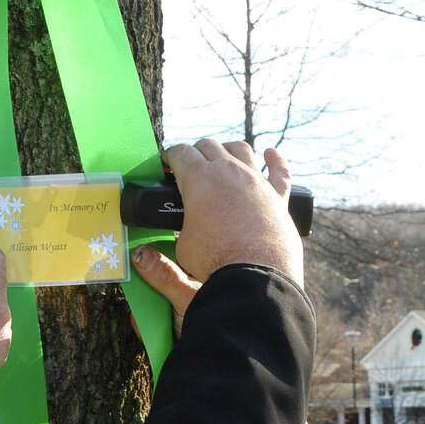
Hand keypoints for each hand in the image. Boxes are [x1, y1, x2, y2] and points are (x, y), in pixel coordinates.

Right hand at [131, 146, 297, 330]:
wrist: (257, 277)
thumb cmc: (216, 262)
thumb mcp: (182, 250)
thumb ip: (168, 245)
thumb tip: (145, 253)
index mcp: (199, 179)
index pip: (180, 153)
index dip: (169, 156)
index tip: (165, 163)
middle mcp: (229, 171)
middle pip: (209, 146)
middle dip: (195, 152)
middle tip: (187, 166)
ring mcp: (256, 180)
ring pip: (241, 150)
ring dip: (227, 149)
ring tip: (222, 155)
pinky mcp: (277, 196)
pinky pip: (279, 170)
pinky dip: (275, 160)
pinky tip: (271, 154)